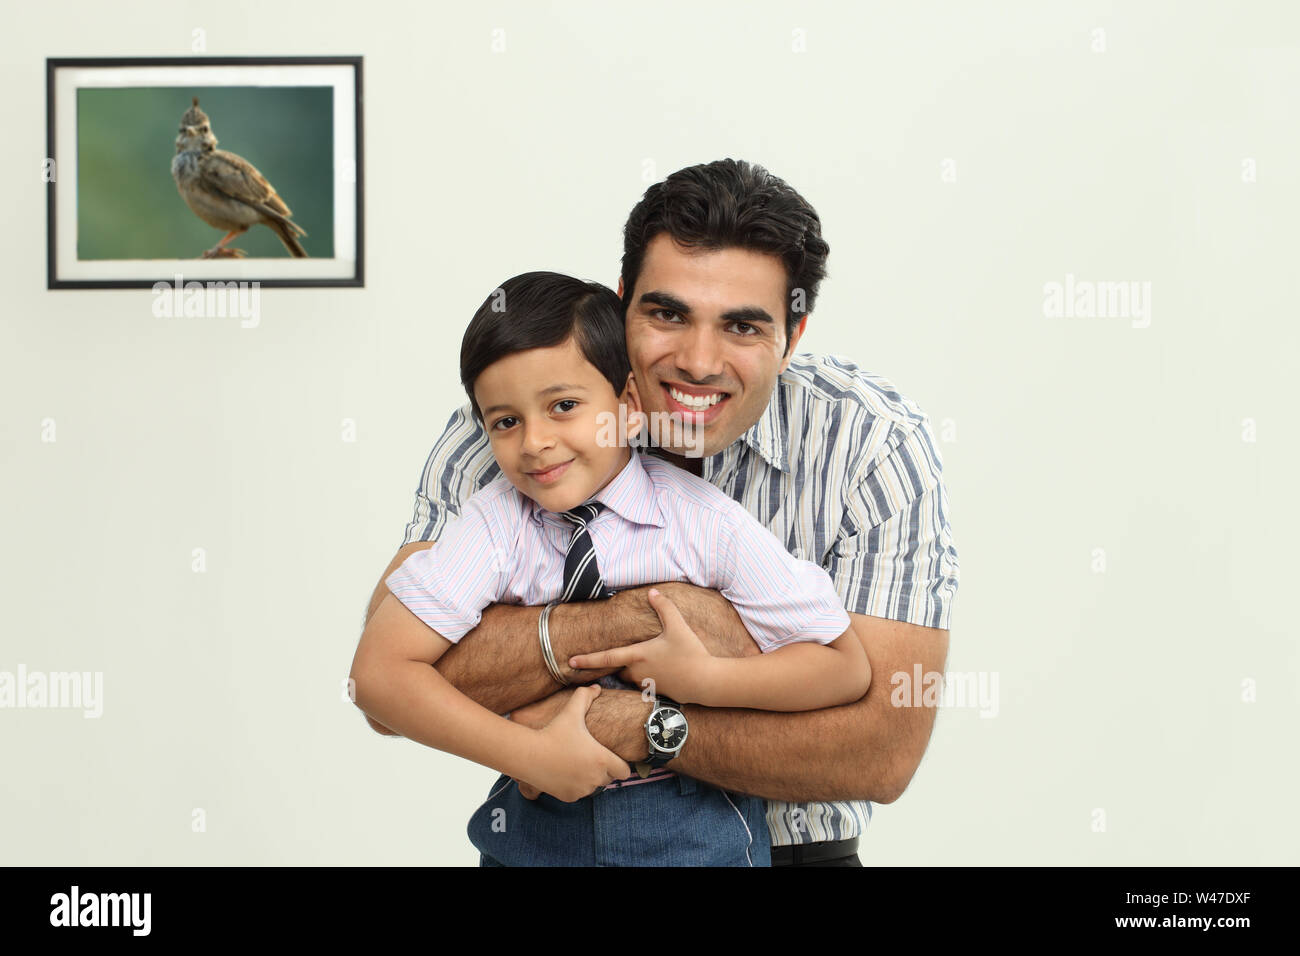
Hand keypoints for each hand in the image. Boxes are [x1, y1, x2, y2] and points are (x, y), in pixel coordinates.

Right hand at [519, 685, 630, 802]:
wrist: (528, 754)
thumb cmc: (552, 732)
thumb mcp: (571, 712)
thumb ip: (585, 697)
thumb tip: (596, 687)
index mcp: (601, 760)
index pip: (624, 772)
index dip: (620, 764)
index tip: (612, 756)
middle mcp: (594, 779)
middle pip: (608, 779)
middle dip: (603, 770)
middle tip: (591, 756)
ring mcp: (582, 790)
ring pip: (593, 786)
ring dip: (589, 778)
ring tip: (577, 762)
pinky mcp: (569, 797)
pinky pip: (579, 792)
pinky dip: (576, 785)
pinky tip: (566, 771)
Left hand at [569, 589, 715, 703]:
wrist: (706, 681)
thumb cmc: (691, 653)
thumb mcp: (678, 626)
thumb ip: (664, 607)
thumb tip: (652, 592)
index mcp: (637, 656)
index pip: (606, 658)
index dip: (586, 659)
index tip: (570, 662)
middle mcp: (637, 672)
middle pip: (620, 667)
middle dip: (619, 662)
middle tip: (623, 655)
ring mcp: (647, 684)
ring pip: (632, 676)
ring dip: (634, 669)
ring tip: (651, 660)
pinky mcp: (657, 692)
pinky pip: (646, 683)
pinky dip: (648, 676)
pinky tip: (664, 670)